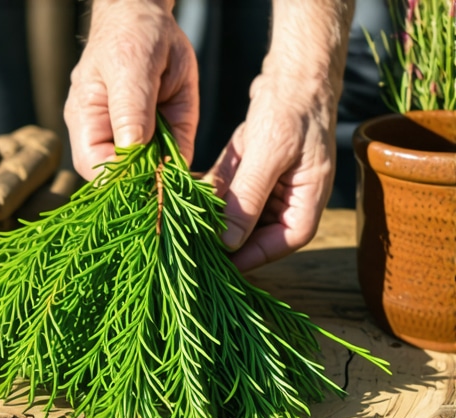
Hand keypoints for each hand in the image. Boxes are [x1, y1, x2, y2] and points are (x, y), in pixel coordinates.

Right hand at [64, 0, 198, 179]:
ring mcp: (141, 139)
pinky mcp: (166, 136)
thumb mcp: (130, 67)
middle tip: (170, 186)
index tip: (148, 180)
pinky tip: (189, 176)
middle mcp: (112, 138)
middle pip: (125, 179)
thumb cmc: (129, 35)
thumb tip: (131, 152)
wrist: (151, 18)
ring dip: (170, 181)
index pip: (97, 169)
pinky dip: (184, 170)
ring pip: (153, 176)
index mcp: (89, 123)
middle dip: (148, 185)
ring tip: (182, 181)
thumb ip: (130, 110)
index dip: (121, 181)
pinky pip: (175, 162)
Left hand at [204, 0, 353, 271]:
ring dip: (216, 214)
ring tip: (187, 219)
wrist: (293, 74)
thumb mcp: (270, 153)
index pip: (283, 242)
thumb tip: (229, 241)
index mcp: (307, 201)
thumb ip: (249, 198)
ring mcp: (272, 188)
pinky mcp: (254, 174)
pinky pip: (232, 192)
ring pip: (240, 214)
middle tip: (195, 242)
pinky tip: (192, 191)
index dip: (252, 256)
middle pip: (259, 233)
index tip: (221, 264)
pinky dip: (214, 192)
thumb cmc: (291, 109)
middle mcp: (290, 200)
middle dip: (227, 236)